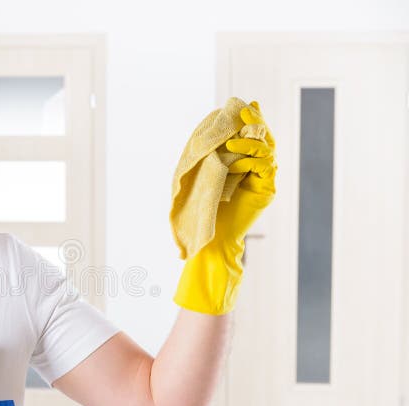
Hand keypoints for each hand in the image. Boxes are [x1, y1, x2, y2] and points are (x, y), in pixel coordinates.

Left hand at [173, 101, 276, 314]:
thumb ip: (211, 150)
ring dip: (251, 143)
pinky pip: (265, 169)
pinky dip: (251, 162)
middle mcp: (259, 167)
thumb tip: (208, 125)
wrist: (210, 236)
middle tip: (245, 111)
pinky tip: (235, 163)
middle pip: (265, 138)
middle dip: (256, 123)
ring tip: (231, 143)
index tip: (244, 104)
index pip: (253, 134)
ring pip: (268, 151)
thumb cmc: (203, 204)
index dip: (252, 119)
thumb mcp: (204, 172)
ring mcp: (265, 179)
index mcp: (245, 160)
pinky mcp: (267, 191)